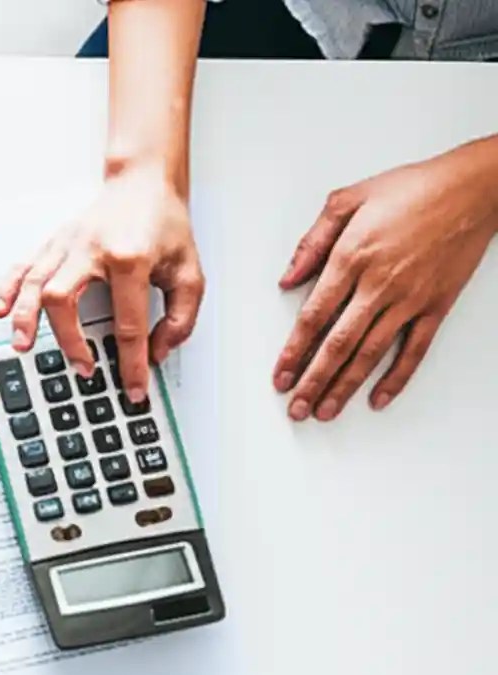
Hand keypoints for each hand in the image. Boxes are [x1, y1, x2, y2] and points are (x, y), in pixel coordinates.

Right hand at [0, 169, 204, 401]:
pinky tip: (0, 310)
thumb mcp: (189, 272)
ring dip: (25, 317)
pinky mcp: (54, 243)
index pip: (127, 323)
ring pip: (34, 283)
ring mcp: (66, 245)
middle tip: (83, 367)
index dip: (131, 362)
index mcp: (129, 258)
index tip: (132, 386)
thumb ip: (180, 317)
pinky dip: (7, 289)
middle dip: (68, 340)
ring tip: (23, 345)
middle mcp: (91, 250)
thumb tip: (157, 351)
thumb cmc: (163, 223)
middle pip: (63, 300)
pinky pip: (22, 267)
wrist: (143, 183)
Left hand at [273, 141, 497, 420]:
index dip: (294, 350)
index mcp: (351, 257)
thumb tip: (288, 278)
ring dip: (345, 386)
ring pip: (371, 353)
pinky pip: (414, 350)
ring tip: (324, 410)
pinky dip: (396, 378)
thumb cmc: (410, 189)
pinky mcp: (436, 306)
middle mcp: (379, 284)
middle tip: (295, 408)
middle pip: (338, 344)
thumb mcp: (348, 200)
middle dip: (313, 381)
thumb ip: (312, 242)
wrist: (471, 189)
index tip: (280, 375)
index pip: (314, 316)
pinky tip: (377, 399)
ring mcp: (410, 298)